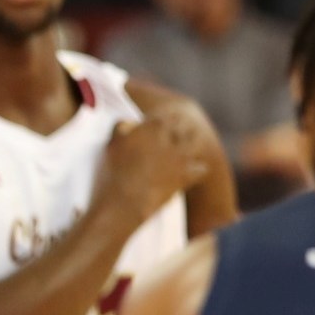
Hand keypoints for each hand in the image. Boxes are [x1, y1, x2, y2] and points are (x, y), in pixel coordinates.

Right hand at [94, 104, 214, 224]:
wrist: (125, 200)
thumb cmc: (115, 170)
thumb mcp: (113, 142)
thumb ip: (122, 126)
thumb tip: (130, 122)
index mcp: (155, 126)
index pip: (168, 115)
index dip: (166, 120)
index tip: (162, 125)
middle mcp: (172, 137)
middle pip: (185, 126)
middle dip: (181, 129)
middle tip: (176, 136)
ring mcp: (182, 156)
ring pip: (196, 142)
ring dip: (192, 144)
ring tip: (186, 149)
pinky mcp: (187, 175)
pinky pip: (202, 169)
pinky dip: (198, 170)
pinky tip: (193, 172)